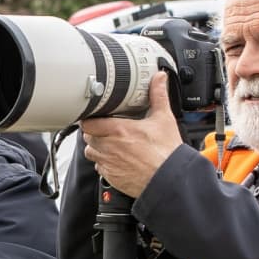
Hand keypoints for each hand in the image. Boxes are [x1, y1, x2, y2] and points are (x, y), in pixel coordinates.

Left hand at [80, 72, 181, 197]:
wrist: (170, 180)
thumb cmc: (167, 153)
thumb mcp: (164, 119)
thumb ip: (158, 96)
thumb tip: (159, 79)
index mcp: (119, 130)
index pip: (88, 122)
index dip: (90, 118)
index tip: (96, 116)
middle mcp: (109, 147)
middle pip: (88, 136)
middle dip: (94, 132)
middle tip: (106, 129)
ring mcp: (109, 163)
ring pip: (91, 153)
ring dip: (97, 147)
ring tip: (110, 144)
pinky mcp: (111, 177)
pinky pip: (99, 168)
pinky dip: (104, 163)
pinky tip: (116, 159)